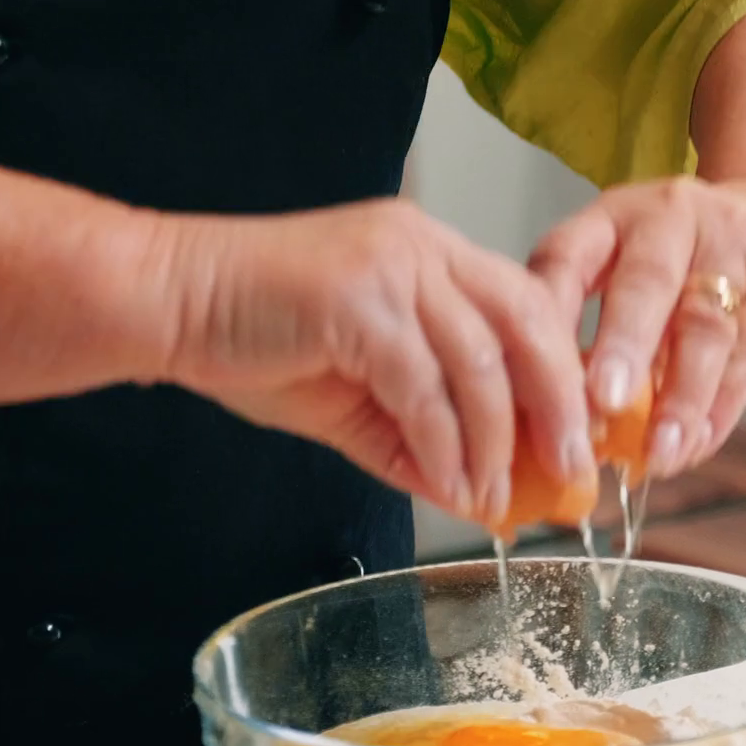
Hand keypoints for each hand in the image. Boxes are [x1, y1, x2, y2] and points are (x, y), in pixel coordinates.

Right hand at [157, 199, 593, 520]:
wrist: (166, 304)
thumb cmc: (254, 339)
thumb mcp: (358, 397)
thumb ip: (419, 437)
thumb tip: (474, 497)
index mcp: (435, 253)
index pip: (528, 307)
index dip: (563, 376)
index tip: (579, 441)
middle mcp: (423, 245)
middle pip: (527, 324)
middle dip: (558, 406)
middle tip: (572, 473)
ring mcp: (391, 266)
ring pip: (479, 362)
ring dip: (496, 443)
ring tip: (496, 500)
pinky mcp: (357, 300)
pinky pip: (422, 384)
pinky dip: (443, 444)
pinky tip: (448, 486)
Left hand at [530, 177, 745, 476]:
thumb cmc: (683, 268)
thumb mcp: (625, 269)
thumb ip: (586, 328)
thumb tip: (548, 425)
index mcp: (611, 218)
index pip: (567, 255)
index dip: (548, 314)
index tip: (533, 372)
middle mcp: (670, 219)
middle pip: (646, 282)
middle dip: (623, 345)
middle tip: (606, 401)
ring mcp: (733, 245)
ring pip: (706, 325)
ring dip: (681, 398)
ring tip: (658, 454)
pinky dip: (722, 408)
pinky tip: (697, 446)